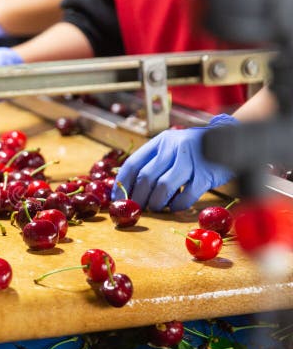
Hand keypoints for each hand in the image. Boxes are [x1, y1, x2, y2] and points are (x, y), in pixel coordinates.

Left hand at [113, 114, 237, 211]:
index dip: (122, 184)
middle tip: (137, 207)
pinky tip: (174, 207)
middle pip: (146, 177)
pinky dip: (176, 205)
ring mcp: (192, 160)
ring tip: (155, 207)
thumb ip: (153, 162)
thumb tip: (127, 189)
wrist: (232, 141)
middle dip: (138, 197)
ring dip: (156, 202)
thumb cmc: (194, 150)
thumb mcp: (171, 148)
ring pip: (164, 187)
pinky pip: (186, 195)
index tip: (117, 200)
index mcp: (161, 141)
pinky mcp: (207, 174)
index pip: (133, 164)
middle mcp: (174, 147)